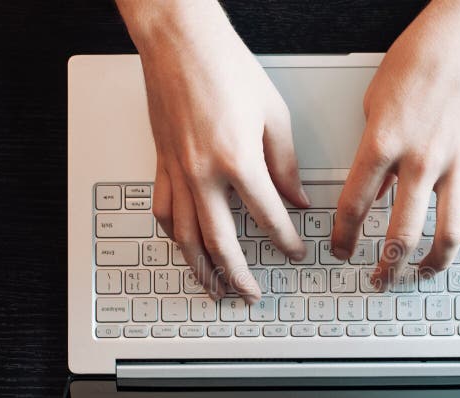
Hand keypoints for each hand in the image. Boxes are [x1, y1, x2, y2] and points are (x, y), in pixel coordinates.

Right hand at [117, 0, 307, 302]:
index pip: (268, 217)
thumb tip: (297, 198)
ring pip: (186, 238)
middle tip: (251, 294)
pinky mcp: (162, 163)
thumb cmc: (226, 68)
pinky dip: (175, 236)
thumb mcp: (274, 114)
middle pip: (221, 242)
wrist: (180, 41)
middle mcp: (202, 173)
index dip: (286, 242)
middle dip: (239, 276)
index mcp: (237, 160)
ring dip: (202, 270)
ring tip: (214, 289)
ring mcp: (176, 171)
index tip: (296, 252)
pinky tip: (184, 247)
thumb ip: (287, 164)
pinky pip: (164, 212)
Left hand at [332, 0, 459, 288]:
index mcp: (383, 143)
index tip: (340, 251)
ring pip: (447, 234)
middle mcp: (420, 160)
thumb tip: (375, 193)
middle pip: (401, 233)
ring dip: (432, 263)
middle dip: (385, 267)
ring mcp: (458, 163)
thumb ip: (372, 155)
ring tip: (421, 273)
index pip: (354, 207)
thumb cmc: (418, 60)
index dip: (343, 238)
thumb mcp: (374, 103)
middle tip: (379, 279)